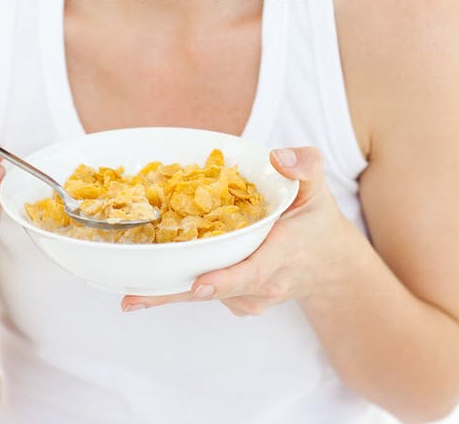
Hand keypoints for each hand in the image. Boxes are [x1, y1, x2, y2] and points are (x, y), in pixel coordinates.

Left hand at [121, 147, 348, 314]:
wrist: (329, 265)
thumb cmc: (317, 222)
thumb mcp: (318, 188)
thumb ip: (305, 165)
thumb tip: (277, 157)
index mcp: (284, 253)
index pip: (254, 271)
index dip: (225, 279)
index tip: (199, 284)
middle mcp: (266, 283)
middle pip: (216, 290)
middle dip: (173, 295)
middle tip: (132, 299)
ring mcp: (250, 298)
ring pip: (204, 295)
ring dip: (169, 290)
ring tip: (129, 293)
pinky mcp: (237, 302)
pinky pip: (205, 293)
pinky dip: (181, 283)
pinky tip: (155, 277)